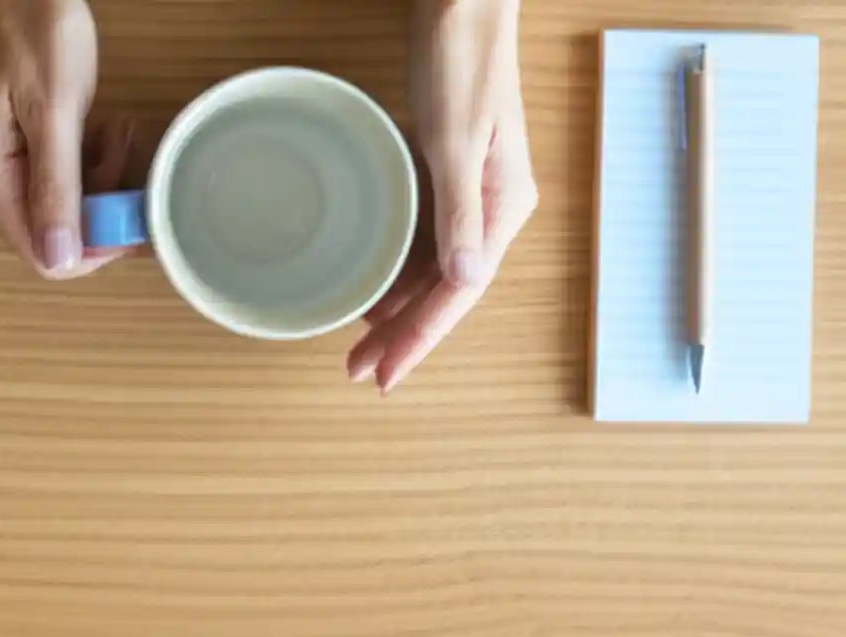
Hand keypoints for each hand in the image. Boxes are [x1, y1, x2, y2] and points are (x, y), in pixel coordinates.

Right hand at [0, 0, 136, 279]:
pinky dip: (95, 160)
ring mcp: (8, 162)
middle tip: (127, 155)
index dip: (92, 249)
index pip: (42, 254)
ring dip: (105, 178)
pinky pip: (67, 176)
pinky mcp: (27, 145)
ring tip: (121, 130)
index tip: (131, 217)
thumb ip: (56, 188)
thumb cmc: (36, 32)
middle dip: (101, 206)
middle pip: (57, 232)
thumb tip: (59, 259)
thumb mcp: (55, 112)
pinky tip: (110, 126)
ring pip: (68, 204)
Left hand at [348, 0, 537, 393]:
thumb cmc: (461, 60)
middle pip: (444, 291)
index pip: (459, 293)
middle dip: (403, 335)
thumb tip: (464, 281)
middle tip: (359, 370)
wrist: (462, 5)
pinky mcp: (448, 176)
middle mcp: (491, 209)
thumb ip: (458, 211)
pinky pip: (424, 241)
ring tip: (362, 345)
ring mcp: (470, 194)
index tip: (387, 374)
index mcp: (502, 206)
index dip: (421, 339)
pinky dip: (399, 271)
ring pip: (432, 271)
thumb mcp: (454, 138)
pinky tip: (375, 290)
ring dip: (398, 309)